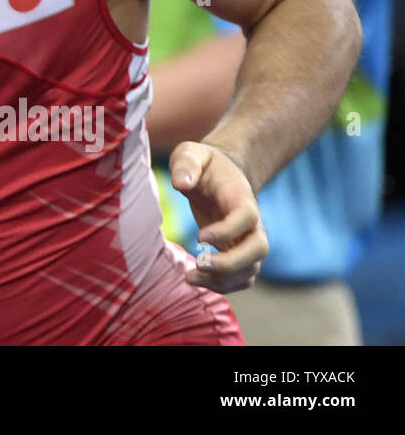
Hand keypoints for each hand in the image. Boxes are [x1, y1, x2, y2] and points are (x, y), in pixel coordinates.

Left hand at [171, 140, 267, 291]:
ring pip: (250, 269)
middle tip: (199, 262)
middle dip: (230, 262)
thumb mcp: (191, 154)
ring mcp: (248, 241)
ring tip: (190, 277)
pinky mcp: (240, 254)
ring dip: (223, 280)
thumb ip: (186, 164)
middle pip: (259, 249)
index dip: (228, 231)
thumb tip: (181, 183)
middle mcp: (252, 223)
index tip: (200, 237)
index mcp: (241, 197)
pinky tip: (197, 280)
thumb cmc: (204, 165)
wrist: (220, 175)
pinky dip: (223, 286)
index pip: (247, 218)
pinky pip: (241, 278)